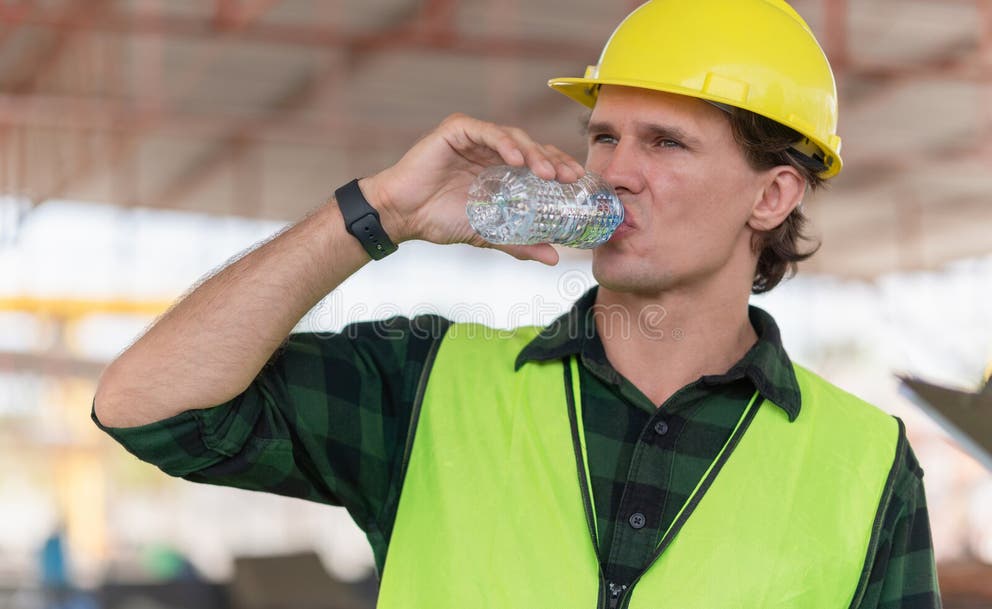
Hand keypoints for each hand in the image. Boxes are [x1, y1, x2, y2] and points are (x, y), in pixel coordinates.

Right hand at [359, 113, 584, 265]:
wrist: (403, 216)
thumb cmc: (441, 220)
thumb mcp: (488, 233)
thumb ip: (518, 243)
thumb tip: (553, 258)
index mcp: (500, 168)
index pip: (538, 162)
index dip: (560, 169)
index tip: (578, 184)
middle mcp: (490, 148)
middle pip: (532, 147)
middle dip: (554, 161)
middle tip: (570, 178)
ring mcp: (474, 136)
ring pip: (514, 137)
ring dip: (534, 153)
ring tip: (548, 174)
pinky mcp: (456, 129)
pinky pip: (487, 132)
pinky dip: (505, 144)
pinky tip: (518, 161)